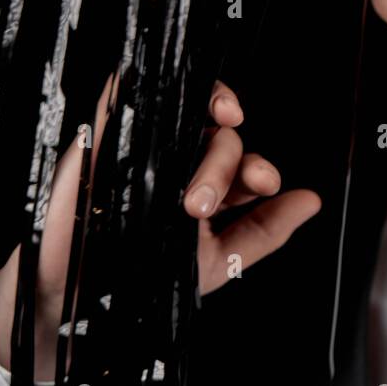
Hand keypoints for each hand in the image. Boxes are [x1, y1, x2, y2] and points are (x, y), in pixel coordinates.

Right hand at [0, 78, 320, 380]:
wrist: (75, 299)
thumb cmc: (141, 278)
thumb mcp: (216, 262)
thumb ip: (266, 230)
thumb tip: (311, 200)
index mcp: (209, 185)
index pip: (245, 161)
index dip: (260, 167)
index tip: (264, 184)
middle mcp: (181, 161)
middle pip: (222, 139)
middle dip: (224, 167)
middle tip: (201, 206)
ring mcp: (145, 145)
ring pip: (190, 113)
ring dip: (204, 136)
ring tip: (193, 190)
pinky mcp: (105, 133)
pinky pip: (131, 90)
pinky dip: (151, 87)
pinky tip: (174, 107)